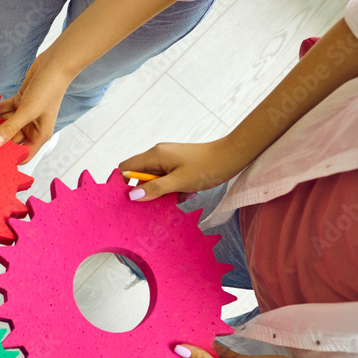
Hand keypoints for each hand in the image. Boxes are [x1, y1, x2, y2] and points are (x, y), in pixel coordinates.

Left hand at [0, 51, 71, 162]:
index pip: (23, 154)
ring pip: (6, 124)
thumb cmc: (49, 89)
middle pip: (11, 140)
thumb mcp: (27, 111)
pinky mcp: (20, 102)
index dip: (10, 158)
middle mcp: (33, 127)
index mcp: (39, 135)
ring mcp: (25, 114)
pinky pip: (5, 110)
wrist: (54, 64)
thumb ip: (10, 128)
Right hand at [118, 138, 249, 200]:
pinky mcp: (177, 165)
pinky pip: (166, 180)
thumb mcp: (178, 182)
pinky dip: (171, 189)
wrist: (231, 156)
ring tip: (176, 197)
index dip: (125, 183)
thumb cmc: (206, 166)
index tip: (133, 199)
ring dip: (161, 191)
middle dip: (146, 191)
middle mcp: (158, 155)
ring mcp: (168, 160)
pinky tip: (184, 193)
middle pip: (139, 176)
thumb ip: (154, 189)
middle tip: (158, 202)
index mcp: (154, 155)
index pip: (126, 168)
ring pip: (154, 180)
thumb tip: (132, 196)